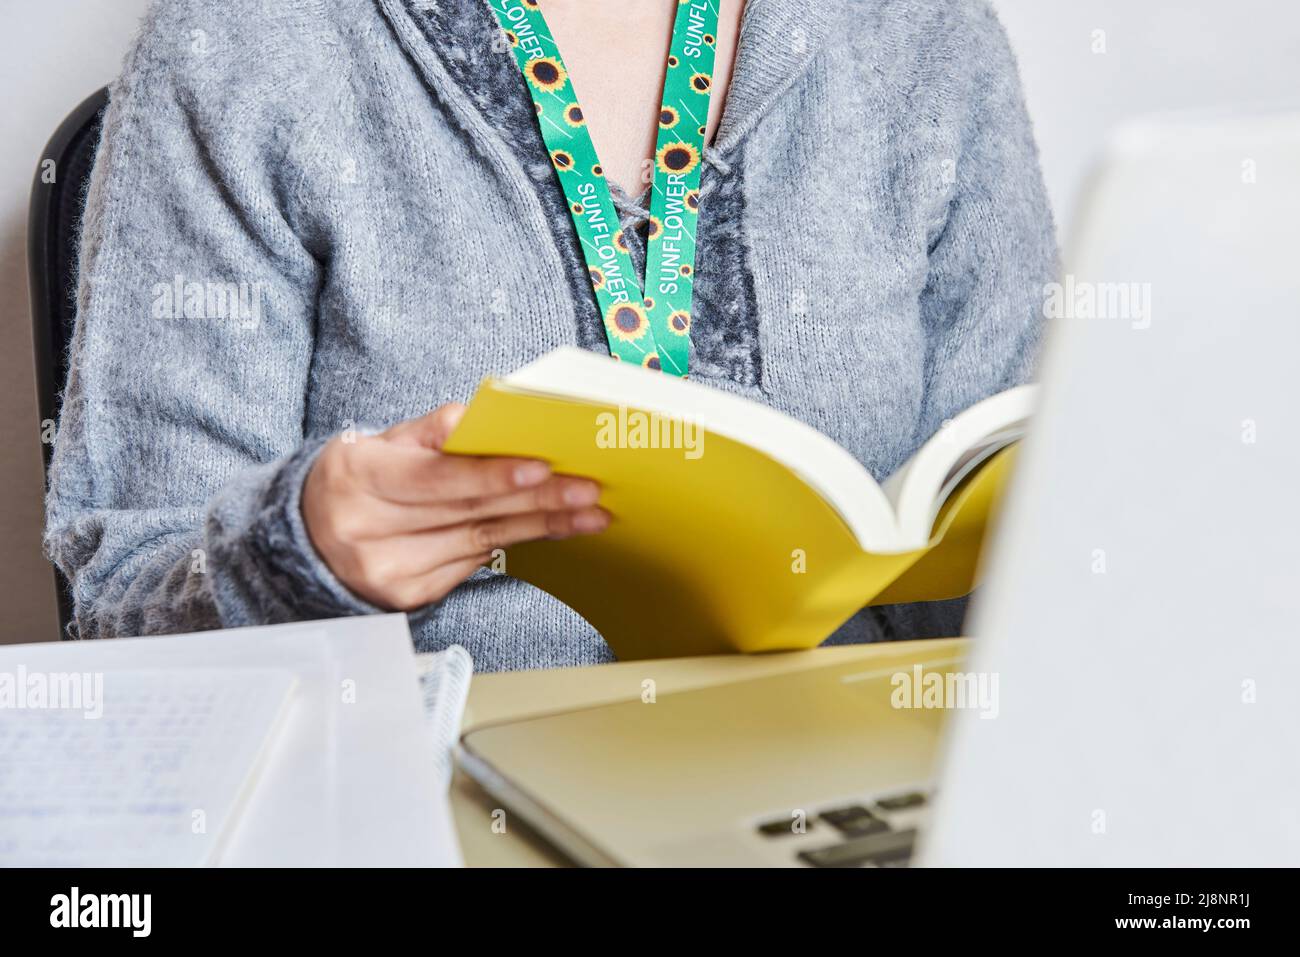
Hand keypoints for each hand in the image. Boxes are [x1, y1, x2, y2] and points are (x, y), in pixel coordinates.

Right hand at [302, 403, 607, 610]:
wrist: (309, 534)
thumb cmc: (359, 476)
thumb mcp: (381, 442)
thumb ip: (432, 431)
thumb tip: (479, 417)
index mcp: (359, 478)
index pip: (438, 479)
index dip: (492, 474)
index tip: (542, 466)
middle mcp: (369, 530)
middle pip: (468, 513)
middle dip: (535, 500)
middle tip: (586, 489)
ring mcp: (388, 570)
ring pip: (480, 542)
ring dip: (541, 525)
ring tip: (588, 512)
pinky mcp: (407, 595)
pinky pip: (472, 563)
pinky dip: (514, 542)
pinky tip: (550, 527)